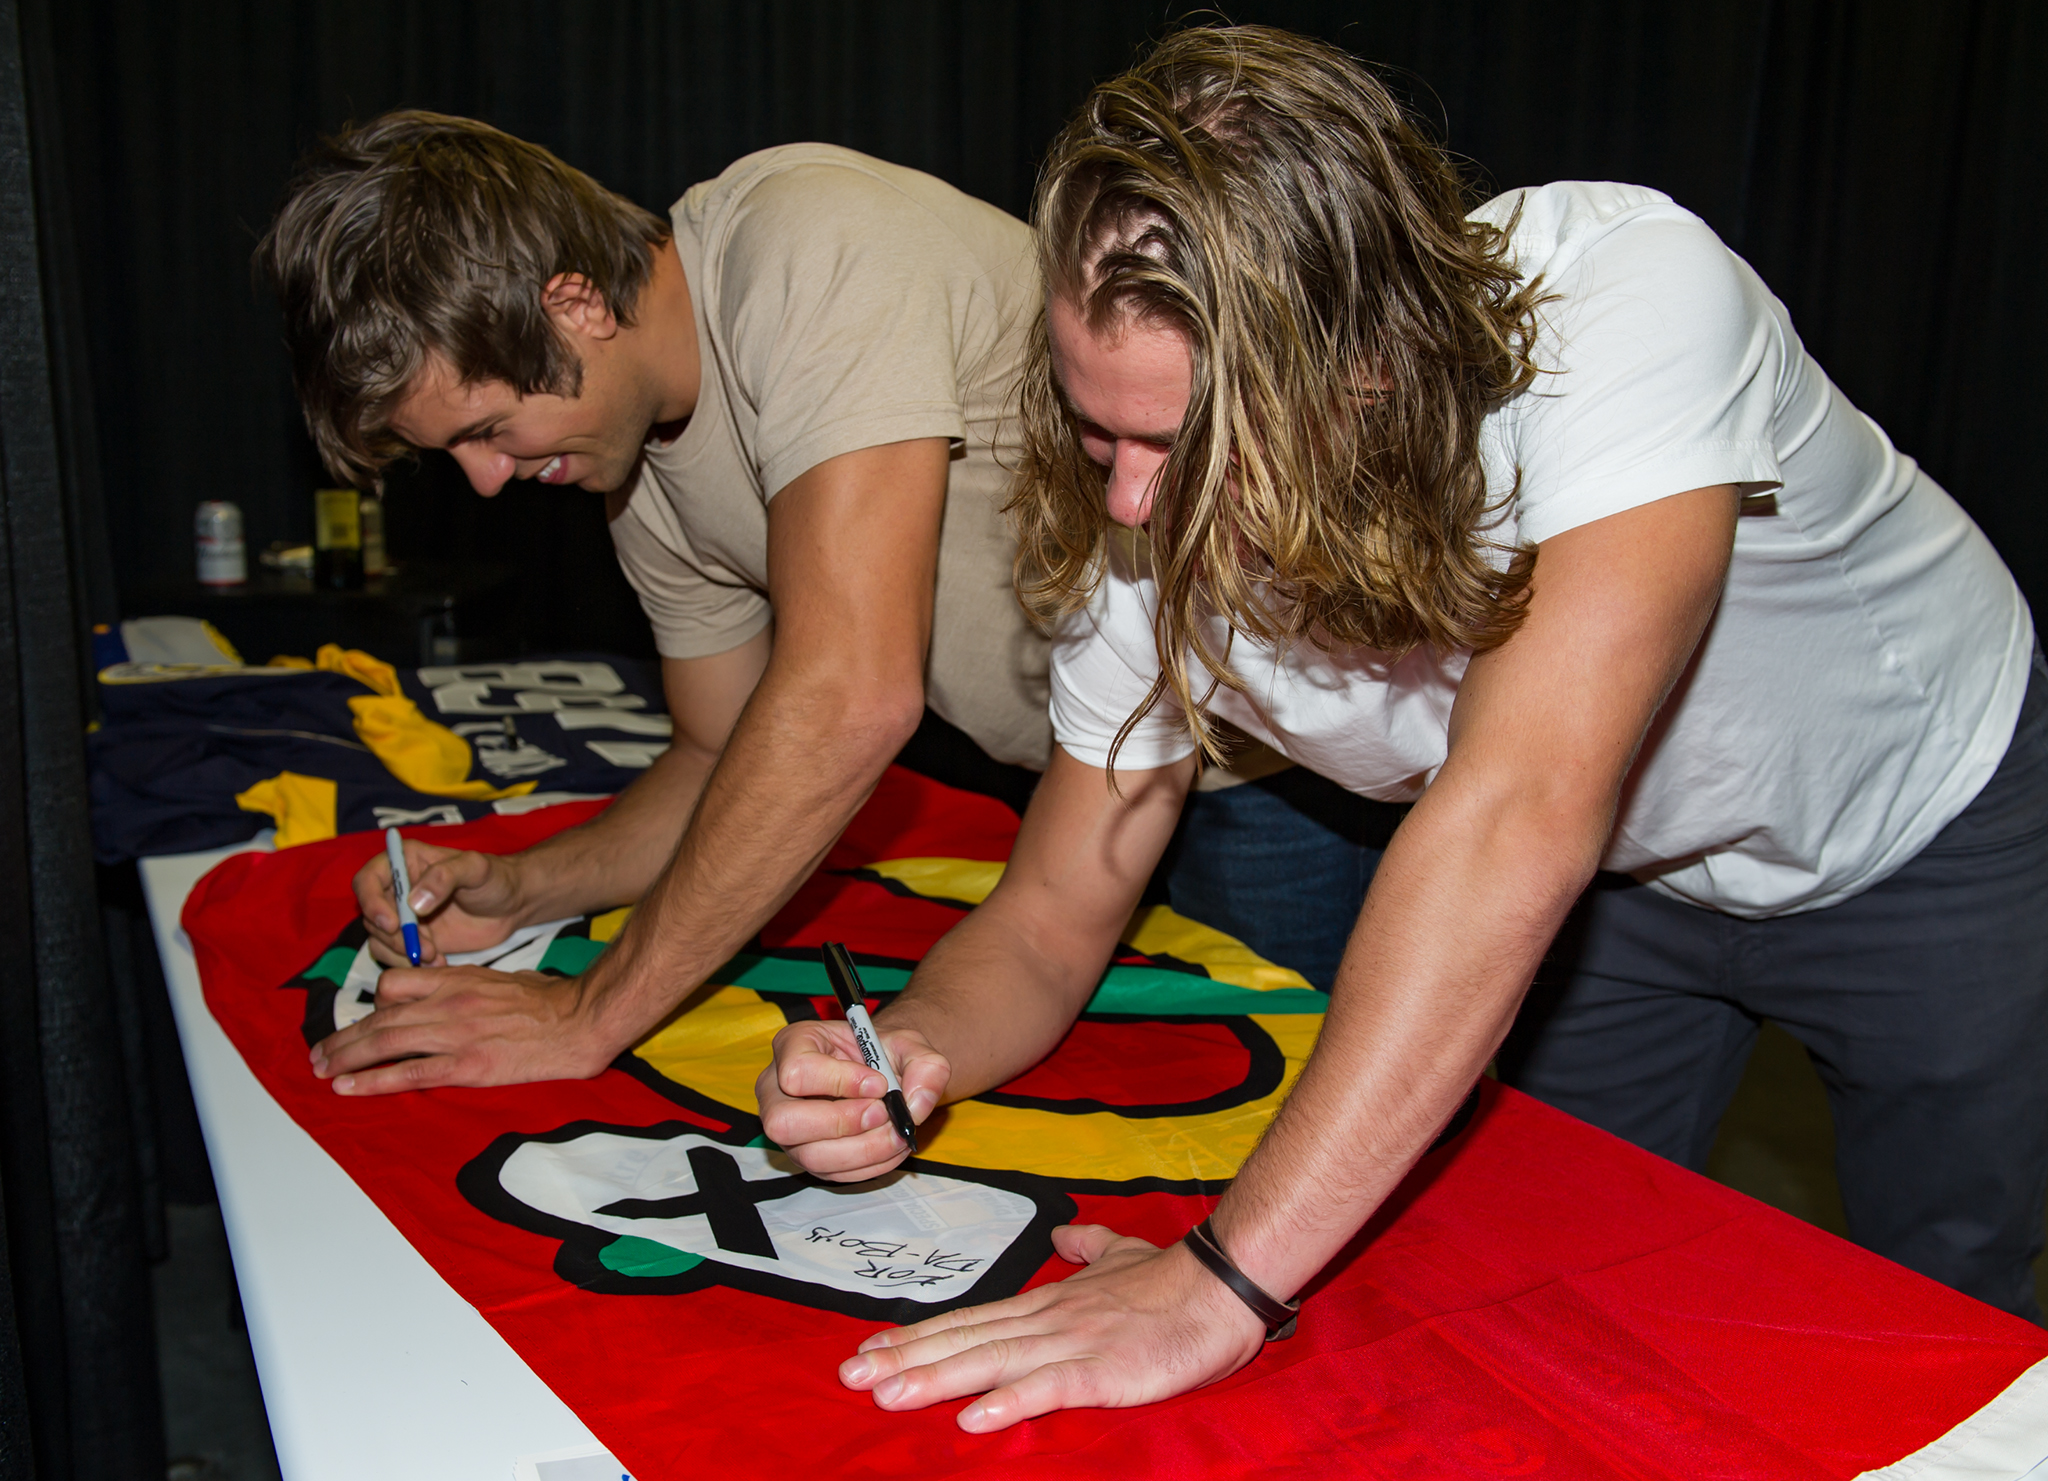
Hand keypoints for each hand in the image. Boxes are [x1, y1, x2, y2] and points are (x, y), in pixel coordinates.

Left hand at [308, 964, 616, 1093]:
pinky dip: (373, 1081)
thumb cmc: (550, 1001)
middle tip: (319, 1054)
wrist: (579, 1019)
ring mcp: (455, 1034)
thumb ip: (470, 989)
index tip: (361, 1021)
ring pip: (385, 1042)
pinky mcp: (467, 1065)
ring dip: (346, 1058)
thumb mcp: (502, 979)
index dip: (372, 1004)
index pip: (396, 984)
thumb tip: (456, 1001)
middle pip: (380, 1017)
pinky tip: (348, 1088)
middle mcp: (447, 1003)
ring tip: (322, 1071)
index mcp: (457, 980)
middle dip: (344, 1037)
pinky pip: (409, 1073)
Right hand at [354, 841, 527, 965]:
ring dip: (402, 952)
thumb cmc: (495, 878)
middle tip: (426, 948)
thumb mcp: (475, 869)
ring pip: (379, 939)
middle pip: (371, 916)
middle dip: (394, 936)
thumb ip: (446, 877)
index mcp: (404, 861)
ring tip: (435, 956)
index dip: (371, 903)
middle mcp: (396, 888)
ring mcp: (402, 915)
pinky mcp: (411, 938)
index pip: (367, 880)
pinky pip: (394, 955)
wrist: (512, 905)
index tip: (391, 924)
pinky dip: (409, 963)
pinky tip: (437, 962)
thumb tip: (414, 903)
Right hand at [756, 1020, 947, 1180]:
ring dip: (863, 1149)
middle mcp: (776, 1089)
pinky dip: (870, 1164)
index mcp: (793, 1045)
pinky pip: (832, 1173)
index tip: (879, 1083)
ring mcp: (787, 1128)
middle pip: (784, 1122)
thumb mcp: (910, 1044)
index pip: (797, 1072)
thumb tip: (915, 1107)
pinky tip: (890, 1145)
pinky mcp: (806, 1155)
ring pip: (810, 1155)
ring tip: (895, 1131)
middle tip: (882, 1112)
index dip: (841, 1081)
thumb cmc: (882, 1052)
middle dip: (842, 1123)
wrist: (882, 1072)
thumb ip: (926, 1066)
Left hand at [838, 1224, 1265, 1429]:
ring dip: (937, 1379)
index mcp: (1047, 1302)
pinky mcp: (1102, 1371)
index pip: (969, 1320)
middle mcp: (1047, 1321)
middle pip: (965, 1341)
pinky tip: (972, 1418)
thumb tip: (1062, 1236)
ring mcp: (1072, 1344)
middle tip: (850, 1375)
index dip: (919, 1336)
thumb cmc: (1169, 1277)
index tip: (870, 1347)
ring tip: (887, 1395)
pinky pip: (1048, 1388)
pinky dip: (1009, 1402)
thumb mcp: (1119, 1256)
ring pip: (991, 1362)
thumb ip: (1086, 1247)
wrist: (1220, 1285)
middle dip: (906, 1359)